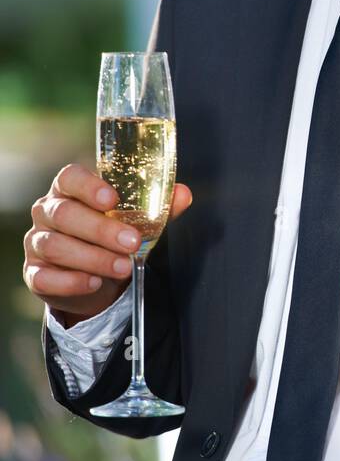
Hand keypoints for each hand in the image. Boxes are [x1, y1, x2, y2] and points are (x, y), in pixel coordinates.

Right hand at [23, 163, 192, 326]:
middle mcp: (48, 211)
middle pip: (65, 214)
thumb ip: (158, 208)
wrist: (95, 279)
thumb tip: (183, 194)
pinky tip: (93, 282)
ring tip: (123, 267)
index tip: (113, 200)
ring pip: (55, 245)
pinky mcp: (34, 273)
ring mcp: (36, 242)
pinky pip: (43, 277)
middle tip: (132, 242)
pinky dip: (70, 281)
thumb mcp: (135, 222)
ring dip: (92, 257)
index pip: (70, 177)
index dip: (88, 186)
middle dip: (101, 229)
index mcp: (69, 190)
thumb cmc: (112, 238)